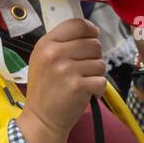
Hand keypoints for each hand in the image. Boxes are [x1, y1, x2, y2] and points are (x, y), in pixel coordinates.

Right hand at [17, 18, 105, 142]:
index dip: (90, 30)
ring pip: (100, 63)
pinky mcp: (78, 86)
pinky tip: (87, 93)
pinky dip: (98, 89)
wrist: (41, 118)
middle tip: (83, 70)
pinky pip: (102, 80)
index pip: (77, 24)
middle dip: (94, 57)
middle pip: (94, 44)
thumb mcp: (43, 59)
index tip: (93, 37)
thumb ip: (62, 42)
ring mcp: (66, 70)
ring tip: (82, 82)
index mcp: (46, 44)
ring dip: (96, 74)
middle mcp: (54, 54)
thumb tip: (90, 30)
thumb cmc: (46, 88)